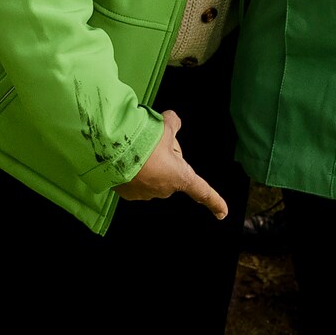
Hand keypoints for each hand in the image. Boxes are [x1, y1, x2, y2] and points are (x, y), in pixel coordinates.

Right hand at [114, 110, 228, 216]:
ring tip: (136, 148)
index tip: (223, 213)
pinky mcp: (126, 194)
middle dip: (164, 160)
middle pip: (170, 174)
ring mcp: (144, 194)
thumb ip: (173, 123)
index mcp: (180, 177)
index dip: (214, 201)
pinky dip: (131, 170)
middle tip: (153, 142)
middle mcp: (164, 190)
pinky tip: (125, 156)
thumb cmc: (145, 140)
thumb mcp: (164, 125)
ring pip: (150, 177)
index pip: (202, 191)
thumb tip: (173, 121)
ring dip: (146, 165)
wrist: (112, 151)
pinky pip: (133, 180)